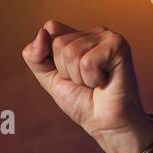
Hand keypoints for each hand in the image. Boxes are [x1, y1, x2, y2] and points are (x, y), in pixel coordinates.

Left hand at [22, 21, 152, 152]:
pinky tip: (104, 82)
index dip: (51, 56)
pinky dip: (91, 79)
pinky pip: (87, 61)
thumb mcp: (49, 78)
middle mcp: (94, 32)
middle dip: (66, 71)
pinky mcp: (118, 46)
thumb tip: (42, 32)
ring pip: (71, 52)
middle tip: (85, 82)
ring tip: (95, 83)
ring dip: (79, 77)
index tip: (68, 75)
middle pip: (59, 42)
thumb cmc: (82, 102)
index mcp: (79, 36)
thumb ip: (35, 56)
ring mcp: (108, 37)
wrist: (105, 124)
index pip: (50, 28)